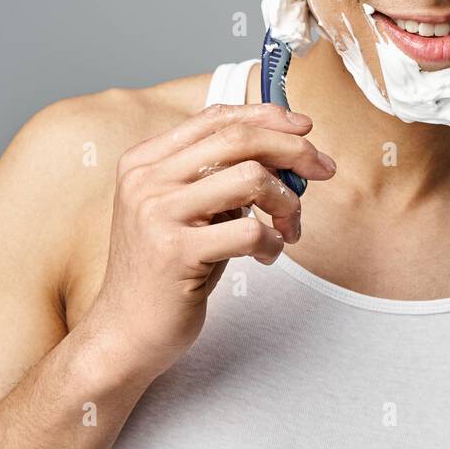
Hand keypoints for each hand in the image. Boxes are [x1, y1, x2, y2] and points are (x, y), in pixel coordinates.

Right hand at [82, 102, 335, 380]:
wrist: (125, 332)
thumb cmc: (170, 269)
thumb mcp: (188, 210)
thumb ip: (222, 176)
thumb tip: (290, 148)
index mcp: (146, 161)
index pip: (216, 117)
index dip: (268, 116)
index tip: (305, 129)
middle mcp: (146, 179)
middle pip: (238, 140)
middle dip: (293, 151)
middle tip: (324, 169)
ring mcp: (157, 213)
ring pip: (250, 178)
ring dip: (286, 202)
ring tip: (288, 228)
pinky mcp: (175, 252)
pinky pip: (250, 230)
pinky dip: (273, 242)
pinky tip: (267, 255)